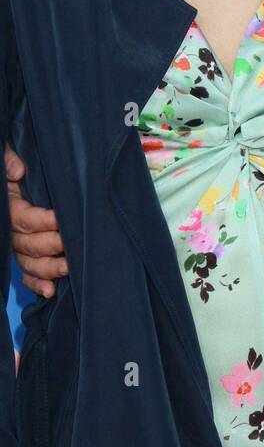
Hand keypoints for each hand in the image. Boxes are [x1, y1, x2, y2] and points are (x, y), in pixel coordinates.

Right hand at [5, 146, 67, 297]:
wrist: (20, 179)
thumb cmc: (18, 167)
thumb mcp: (8, 154)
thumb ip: (9, 159)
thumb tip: (17, 171)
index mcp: (10, 206)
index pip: (23, 219)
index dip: (42, 221)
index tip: (61, 220)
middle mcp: (11, 230)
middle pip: (29, 244)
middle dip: (51, 245)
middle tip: (72, 244)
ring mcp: (18, 246)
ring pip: (29, 263)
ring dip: (48, 269)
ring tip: (68, 269)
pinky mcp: (25, 256)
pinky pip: (27, 274)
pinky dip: (36, 284)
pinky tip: (49, 291)